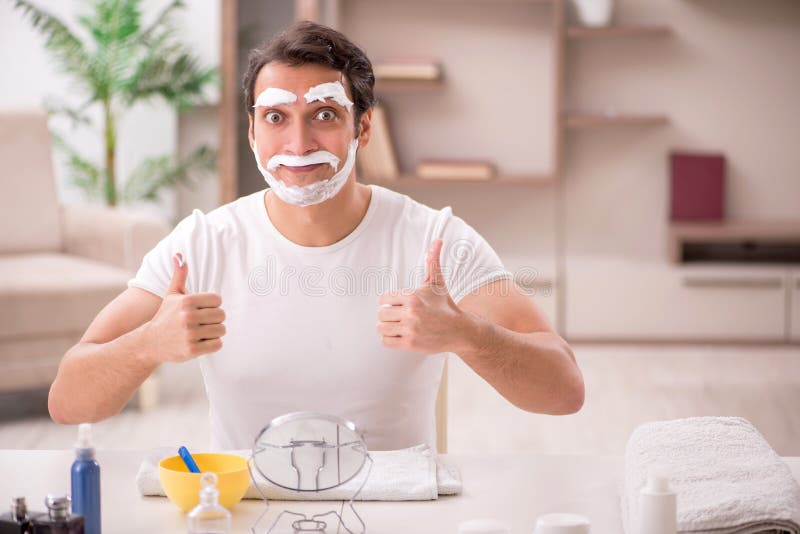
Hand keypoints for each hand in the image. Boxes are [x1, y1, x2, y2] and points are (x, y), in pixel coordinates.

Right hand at [144, 253, 225, 363]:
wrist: (150, 343)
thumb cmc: (165, 317)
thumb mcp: (171, 295)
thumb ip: (179, 275)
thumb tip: (179, 255)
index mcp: (186, 301)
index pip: (218, 300)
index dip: (212, 305)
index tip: (202, 310)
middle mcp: (188, 317)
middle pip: (221, 315)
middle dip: (214, 320)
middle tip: (202, 323)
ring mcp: (190, 334)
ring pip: (221, 330)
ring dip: (214, 333)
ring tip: (201, 332)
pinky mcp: (192, 350)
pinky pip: (217, 345)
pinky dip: (212, 344)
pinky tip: (201, 342)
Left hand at [376, 239, 470, 354]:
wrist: (459, 330)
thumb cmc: (445, 305)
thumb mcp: (437, 283)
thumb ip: (433, 261)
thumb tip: (438, 240)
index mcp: (412, 296)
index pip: (383, 299)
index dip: (389, 302)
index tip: (398, 305)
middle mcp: (410, 313)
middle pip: (381, 314)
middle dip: (388, 316)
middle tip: (399, 317)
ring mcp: (410, 329)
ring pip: (381, 328)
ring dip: (388, 328)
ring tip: (399, 326)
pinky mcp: (410, 344)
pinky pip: (386, 342)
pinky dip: (390, 339)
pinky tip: (400, 335)